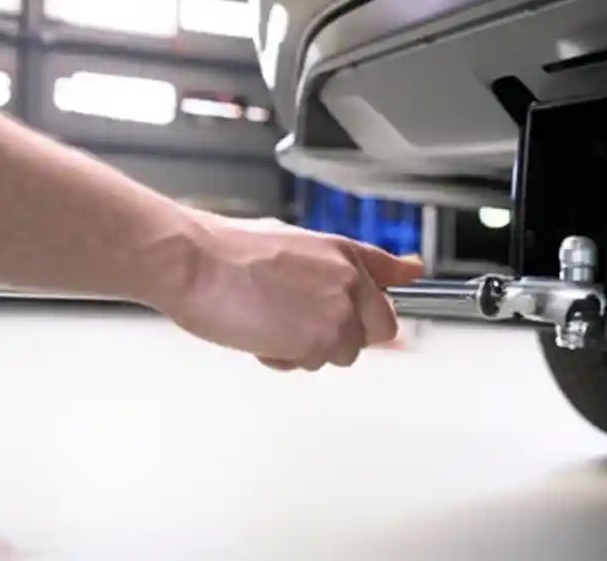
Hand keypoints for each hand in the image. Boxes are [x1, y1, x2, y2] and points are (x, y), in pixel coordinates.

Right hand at [160, 215, 423, 370]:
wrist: (198, 262)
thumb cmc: (229, 251)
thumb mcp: (296, 243)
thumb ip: (350, 263)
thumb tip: (408, 269)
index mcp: (345, 252)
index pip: (391, 286)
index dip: (376, 310)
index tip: (388, 319)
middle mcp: (352, 281)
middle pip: (376, 331)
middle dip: (342, 334)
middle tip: (298, 323)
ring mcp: (340, 313)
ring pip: (340, 353)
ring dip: (307, 347)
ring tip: (268, 321)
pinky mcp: (320, 341)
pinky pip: (311, 364)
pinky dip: (285, 358)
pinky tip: (259, 333)